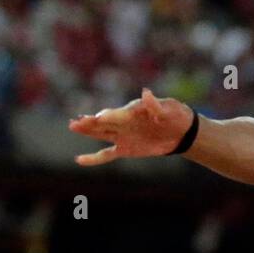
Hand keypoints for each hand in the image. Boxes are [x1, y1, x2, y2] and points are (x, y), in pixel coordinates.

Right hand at [68, 88, 193, 165]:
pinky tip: (79, 160)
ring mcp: (122, 136)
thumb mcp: (169, 110)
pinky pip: (106, 154)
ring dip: (87, 132)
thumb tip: (146, 92)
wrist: (181, 132)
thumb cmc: (175, 116)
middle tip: (76, 122)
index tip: (98, 118)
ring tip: (72, 126)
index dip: (109, 116)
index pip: (118, 114)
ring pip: (100, 134)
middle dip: (91, 123)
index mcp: (133, 111)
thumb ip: (155, 105)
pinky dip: (94, 159)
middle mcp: (123, 122)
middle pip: (104, 123)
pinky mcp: (124, 149)